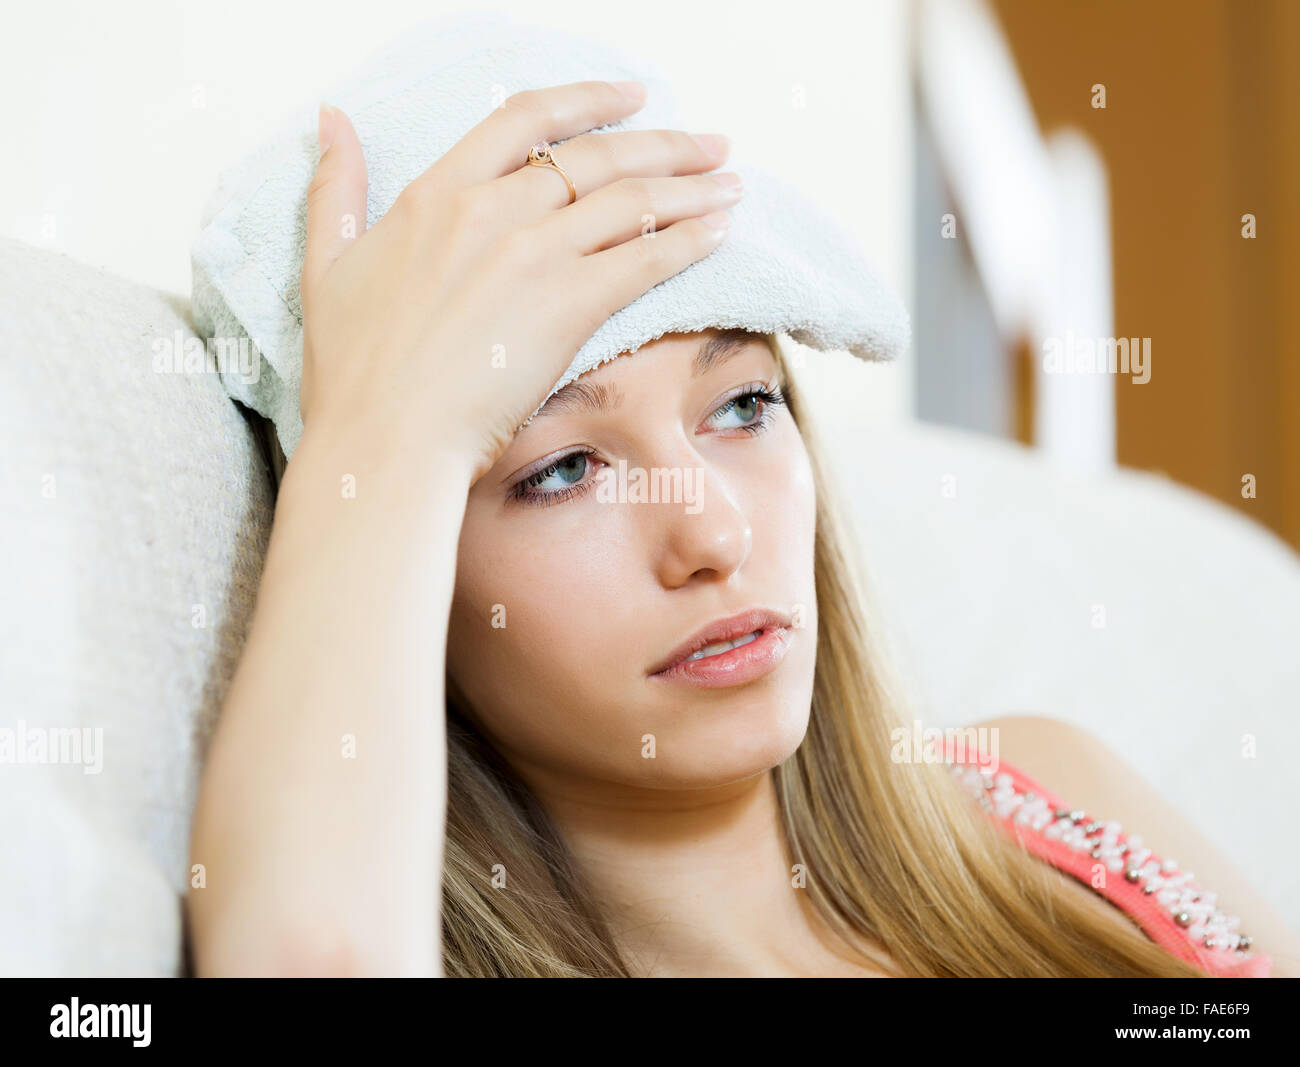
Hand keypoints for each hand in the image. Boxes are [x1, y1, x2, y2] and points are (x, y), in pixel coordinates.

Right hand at [298, 80, 742, 480]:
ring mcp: (533, 256)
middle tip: (710, 143)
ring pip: (630, 199)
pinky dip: (688, 240)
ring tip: (730, 182)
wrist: (385, 439)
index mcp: (438, 194)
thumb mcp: (325, 262)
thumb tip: (331, 118)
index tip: (632, 95)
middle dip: (664, 143)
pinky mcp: (568, 306)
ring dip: (691, 187)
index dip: (589, 100)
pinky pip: (644, 258)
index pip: (526, 119)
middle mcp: (492, 211)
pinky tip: (718, 233)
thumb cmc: (351, 369)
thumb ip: (336, 185)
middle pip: (597, 155)